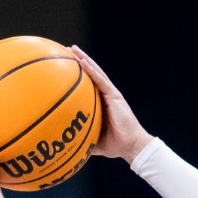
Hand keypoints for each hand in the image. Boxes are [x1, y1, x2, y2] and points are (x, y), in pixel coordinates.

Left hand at [70, 46, 152, 161]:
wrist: (131, 146)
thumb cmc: (116, 145)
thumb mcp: (95, 141)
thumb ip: (83, 139)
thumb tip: (68, 147)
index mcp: (102, 104)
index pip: (89, 85)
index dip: (79, 75)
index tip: (65, 66)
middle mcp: (107, 96)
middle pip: (91, 74)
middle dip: (80, 62)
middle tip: (67, 51)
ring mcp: (111, 94)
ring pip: (96, 72)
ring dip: (84, 60)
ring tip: (72, 49)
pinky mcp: (114, 95)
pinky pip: (100, 80)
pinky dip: (91, 70)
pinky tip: (82, 62)